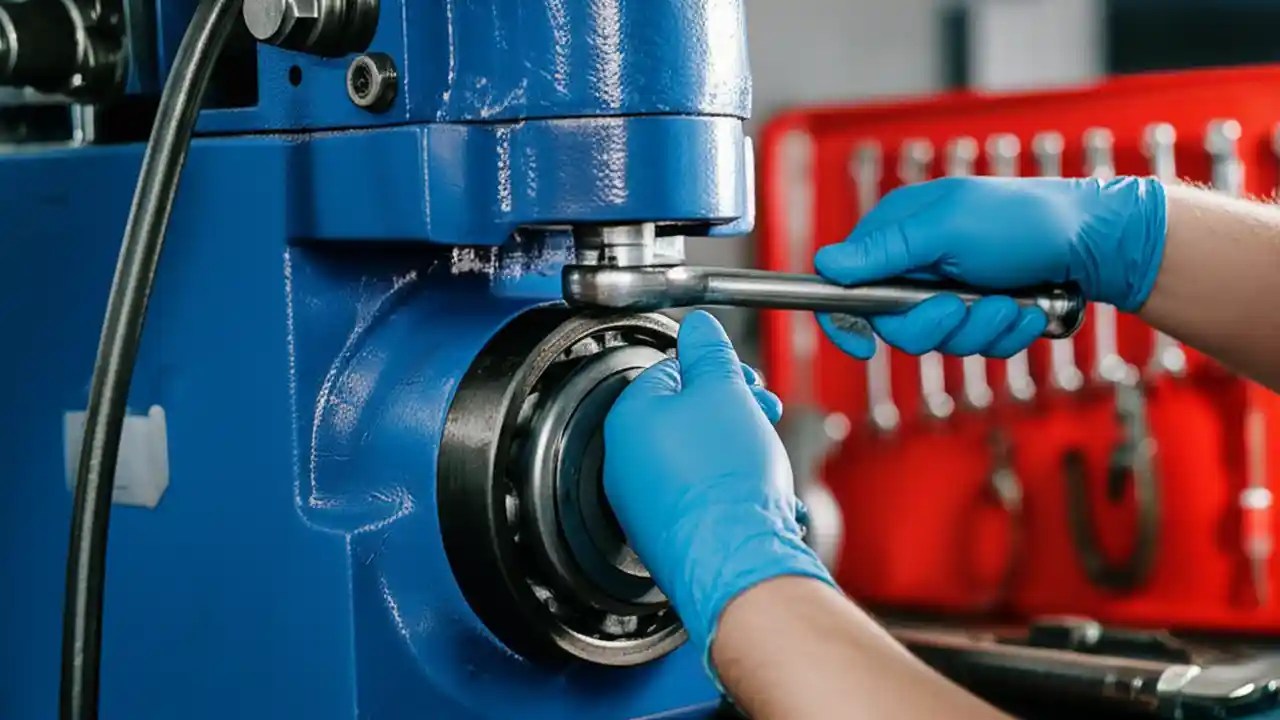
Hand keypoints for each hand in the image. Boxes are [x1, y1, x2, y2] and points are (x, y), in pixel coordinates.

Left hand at [604, 311, 833, 663]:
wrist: (736, 559)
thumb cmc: (725, 480)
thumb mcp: (723, 392)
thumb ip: (709, 353)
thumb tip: (698, 327)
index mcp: (629, 419)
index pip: (669, 371)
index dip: (716, 370)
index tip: (746, 379)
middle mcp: (627, 462)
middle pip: (684, 416)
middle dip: (732, 410)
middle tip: (764, 413)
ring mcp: (645, 503)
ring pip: (698, 459)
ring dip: (738, 450)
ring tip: (767, 458)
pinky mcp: (670, 534)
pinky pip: (704, 498)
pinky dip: (734, 490)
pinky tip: (763, 496)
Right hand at [814, 176, 1167, 358]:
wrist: (1095, 240)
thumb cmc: (1025, 220)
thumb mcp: (948, 227)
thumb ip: (885, 250)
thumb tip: (827, 263)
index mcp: (896, 234)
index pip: (843, 283)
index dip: (845, 318)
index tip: (863, 344)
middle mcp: (915, 264)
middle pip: (892, 325)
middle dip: (933, 325)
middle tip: (962, 305)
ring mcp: (946, 290)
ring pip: (936, 341)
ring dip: (977, 329)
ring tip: (1010, 303)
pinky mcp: (976, 312)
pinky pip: (973, 345)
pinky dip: (1002, 334)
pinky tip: (1024, 309)